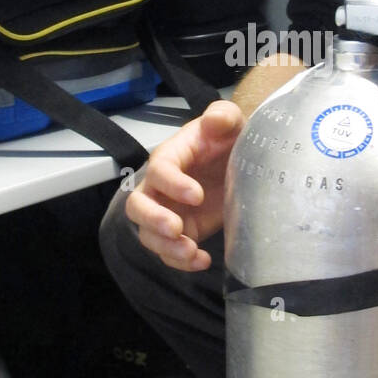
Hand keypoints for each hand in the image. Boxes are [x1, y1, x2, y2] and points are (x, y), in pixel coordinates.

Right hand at [124, 100, 243, 271]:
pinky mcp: (182, 232)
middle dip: (153, 219)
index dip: (173, 184)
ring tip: (191, 251)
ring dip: (166, 247)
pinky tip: (202, 261)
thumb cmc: (228, 139)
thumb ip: (223, 115)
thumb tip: (215, 119)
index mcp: (171, 156)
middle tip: (176, 229)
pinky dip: (181, 262)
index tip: (198, 195)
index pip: (159, 169)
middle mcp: (161, 186)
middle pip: (137, 205)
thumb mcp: (231, 122)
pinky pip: (169, 252)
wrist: (239, 163)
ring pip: (148, 234)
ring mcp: (168, 212)